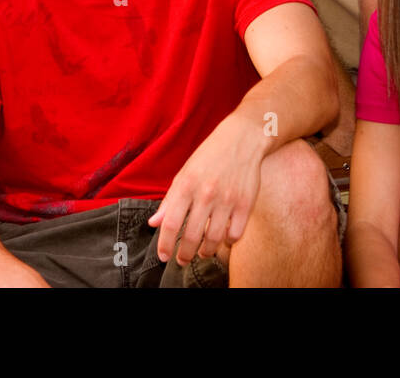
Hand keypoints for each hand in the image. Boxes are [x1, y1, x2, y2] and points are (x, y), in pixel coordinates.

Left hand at [148, 115, 264, 265]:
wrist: (242, 139)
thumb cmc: (209, 157)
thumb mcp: (184, 173)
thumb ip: (169, 200)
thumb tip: (153, 224)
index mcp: (186, 185)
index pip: (170, 223)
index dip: (165, 244)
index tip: (164, 256)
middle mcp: (206, 193)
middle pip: (192, 236)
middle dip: (184, 255)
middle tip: (182, 260)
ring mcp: (227, 199)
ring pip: (214, 240)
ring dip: (206, 252)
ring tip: (202, 253)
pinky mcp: (246, 204)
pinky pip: (235, 234)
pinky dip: (228, 242)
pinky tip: (223, 239)